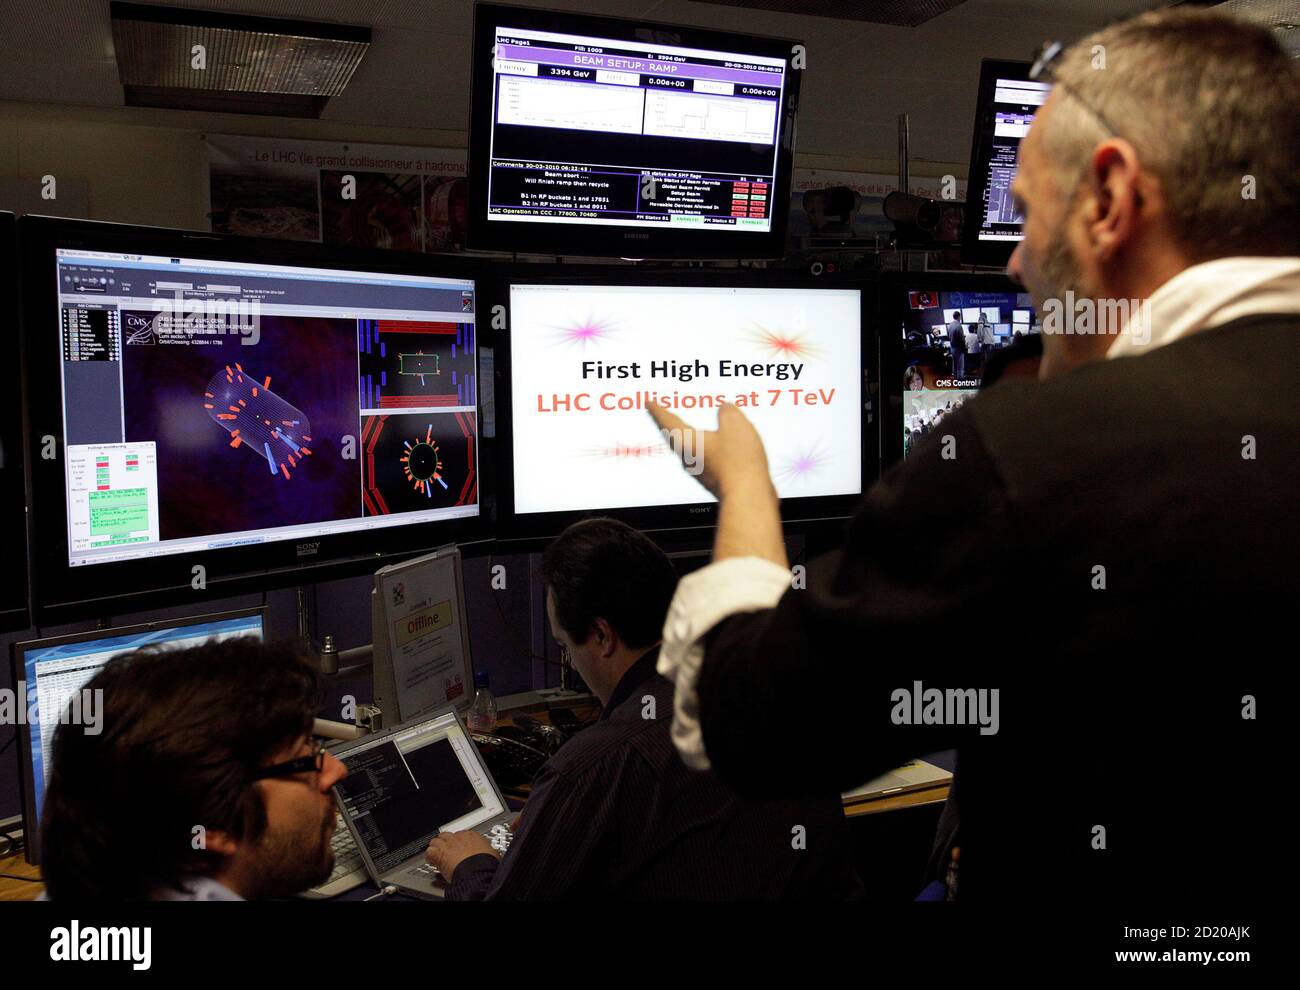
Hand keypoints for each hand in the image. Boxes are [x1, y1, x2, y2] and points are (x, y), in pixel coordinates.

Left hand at [425, 830, 497, 880]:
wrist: (479, 870)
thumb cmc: (486, 863)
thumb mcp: (492, 854)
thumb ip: (487, 851)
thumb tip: (492, 855)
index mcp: (472, 836)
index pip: (461, 834)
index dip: (458, 843)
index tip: (459, 849)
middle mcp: (458, 838)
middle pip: (447, 835)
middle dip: (446, 843)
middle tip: (447, 851)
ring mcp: (448, 845)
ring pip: (436, 841)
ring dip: (436, 847)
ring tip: (438, 854)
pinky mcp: (439, 854)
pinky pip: (430, 851)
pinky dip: (430, 856)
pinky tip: (432, 861)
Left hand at [648, 401, 771, 499]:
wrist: (749, 495)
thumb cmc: (737, 463)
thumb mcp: (734, 423)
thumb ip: (726, 411)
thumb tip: (726, 410)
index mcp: (686, 442)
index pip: (666, 421)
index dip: (658, 409)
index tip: (650, 403)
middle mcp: (690, 459)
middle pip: (677, 437)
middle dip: (674, 424)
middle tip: (669, 414)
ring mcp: (702, 472)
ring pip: (695, 450)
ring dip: (697, 438)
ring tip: (702, 427)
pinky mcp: (717, 480)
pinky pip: (712, 460)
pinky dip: (715, 450)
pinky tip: (727, 447)